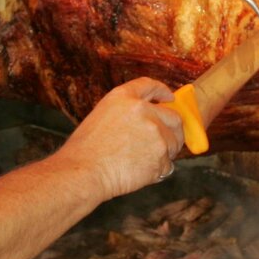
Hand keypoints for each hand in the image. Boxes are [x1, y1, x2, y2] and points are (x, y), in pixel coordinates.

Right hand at [56, 78, 186, 201]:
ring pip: (173, 143)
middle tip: (165, 142)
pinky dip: (157, 170)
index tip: (169, 98)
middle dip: (172, 130)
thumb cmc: (85, 151)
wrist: (84, 172)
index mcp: (124, 98)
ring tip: (142, 162)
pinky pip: (167, 164)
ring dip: (165, 152)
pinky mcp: (161, 155)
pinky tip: (139, 172)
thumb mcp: (100, 117)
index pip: (149, 86)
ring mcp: (155, 133)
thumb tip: (149, 121)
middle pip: (174, 117)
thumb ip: (126, 114)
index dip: (161, 91)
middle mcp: (143, 111)